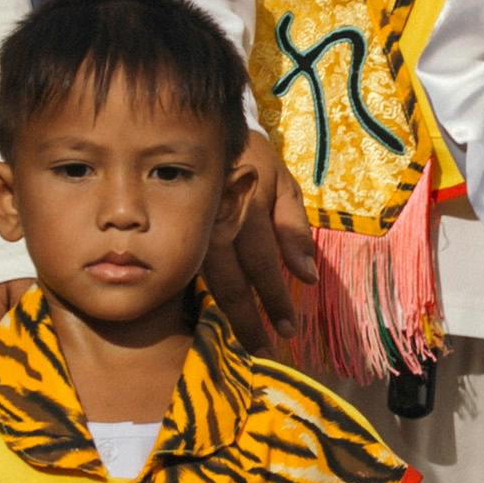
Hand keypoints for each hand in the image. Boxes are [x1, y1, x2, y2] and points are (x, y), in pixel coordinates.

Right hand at [210, 130, 316, 355]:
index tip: (288, 329)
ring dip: (227, 314)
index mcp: (247, 203)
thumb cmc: (252, 158)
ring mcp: (190, 225)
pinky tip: (215, 316)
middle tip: (263, 351)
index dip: (275, 298)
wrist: (203, 131)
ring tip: (243, 342)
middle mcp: (215, 218)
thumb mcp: (283, 182)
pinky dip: (205, 295)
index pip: (263, 263)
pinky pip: (191, 268)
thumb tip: (308, 277)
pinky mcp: (175, 230)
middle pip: (231, 280)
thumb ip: (295, 228)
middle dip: (248, 319)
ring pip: (207, 279)